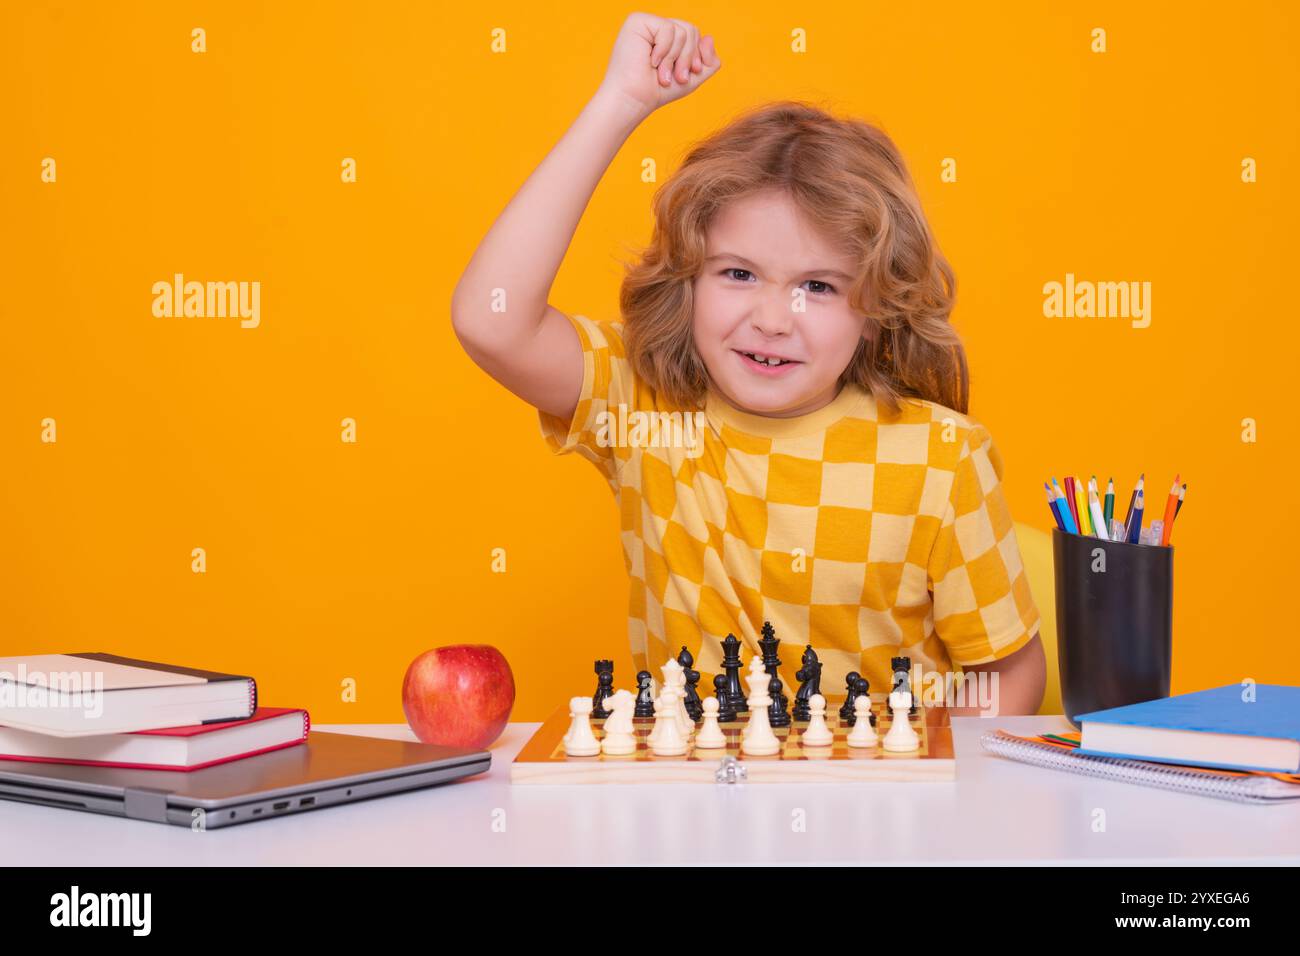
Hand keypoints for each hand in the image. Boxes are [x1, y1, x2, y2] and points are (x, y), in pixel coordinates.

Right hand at [597, 12, 720, 116]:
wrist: (635, 100)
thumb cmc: (658, 90)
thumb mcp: (692, 78)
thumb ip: (709, 61)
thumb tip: (709, 37)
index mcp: (668, 37)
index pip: (694, 35)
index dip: (695, 57)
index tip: (683, 78)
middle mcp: (657, 27)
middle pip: (691, 30)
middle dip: (687, 58)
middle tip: (675, 78)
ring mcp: (648, 23)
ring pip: (682, 30)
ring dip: (674, 58)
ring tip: (661, 74)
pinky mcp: (638, 21)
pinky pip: (668, 28)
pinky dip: (664, 50)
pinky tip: (651, 62)